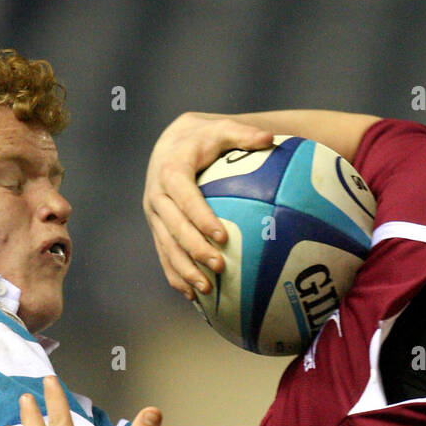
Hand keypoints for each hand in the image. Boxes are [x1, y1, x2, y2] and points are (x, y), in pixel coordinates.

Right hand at [143, 111, 274, 299]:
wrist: (171, 143)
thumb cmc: (204, 137)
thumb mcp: (222, 129)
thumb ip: (244, 134)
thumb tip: (271, 139)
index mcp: (171, 170)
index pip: (183, 195)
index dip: (200, 216)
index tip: (222, 236)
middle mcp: (157, 194)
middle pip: (174, 226)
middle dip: (195, 249)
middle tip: (220, 267)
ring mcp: (154, 215)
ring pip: (166, 246)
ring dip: (184, 270)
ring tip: (206, 290)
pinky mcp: (156, 228)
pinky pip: (163, 255)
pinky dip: (176, 276)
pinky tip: (193, 297)